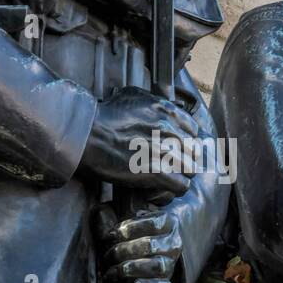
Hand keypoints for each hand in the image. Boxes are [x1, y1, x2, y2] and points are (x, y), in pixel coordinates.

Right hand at [80, 86, 198, 196]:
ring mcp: (164, 152)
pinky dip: (176, 187)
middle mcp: (170, 131)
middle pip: (194, 151)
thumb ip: (154, 101)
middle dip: (185, 157)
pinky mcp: (156, 173)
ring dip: (181, 173)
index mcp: (167, 111)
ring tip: (170, 175)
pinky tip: (167, 186)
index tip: (177, 146)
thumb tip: (163, 106)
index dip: (186, 140)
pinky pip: (181, 185)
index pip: (193, 130)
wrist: (88, 135)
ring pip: (191, 169)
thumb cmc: (105, 115)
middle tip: (172, 162)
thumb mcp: (133, 95)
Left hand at [95, 205, 181, 282]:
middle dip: (123, 251)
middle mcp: (173, 243)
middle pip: (150, 245)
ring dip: (131, 268)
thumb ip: (109, 216)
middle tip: (108, 255)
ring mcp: (171, 264)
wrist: (143, 254)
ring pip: (158, 266)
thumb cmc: (129, 234)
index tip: (111, 235)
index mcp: (167, 222)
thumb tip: (101, 215)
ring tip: (114, 271)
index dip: (129, 229)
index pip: (154, 223)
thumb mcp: (120, 220)